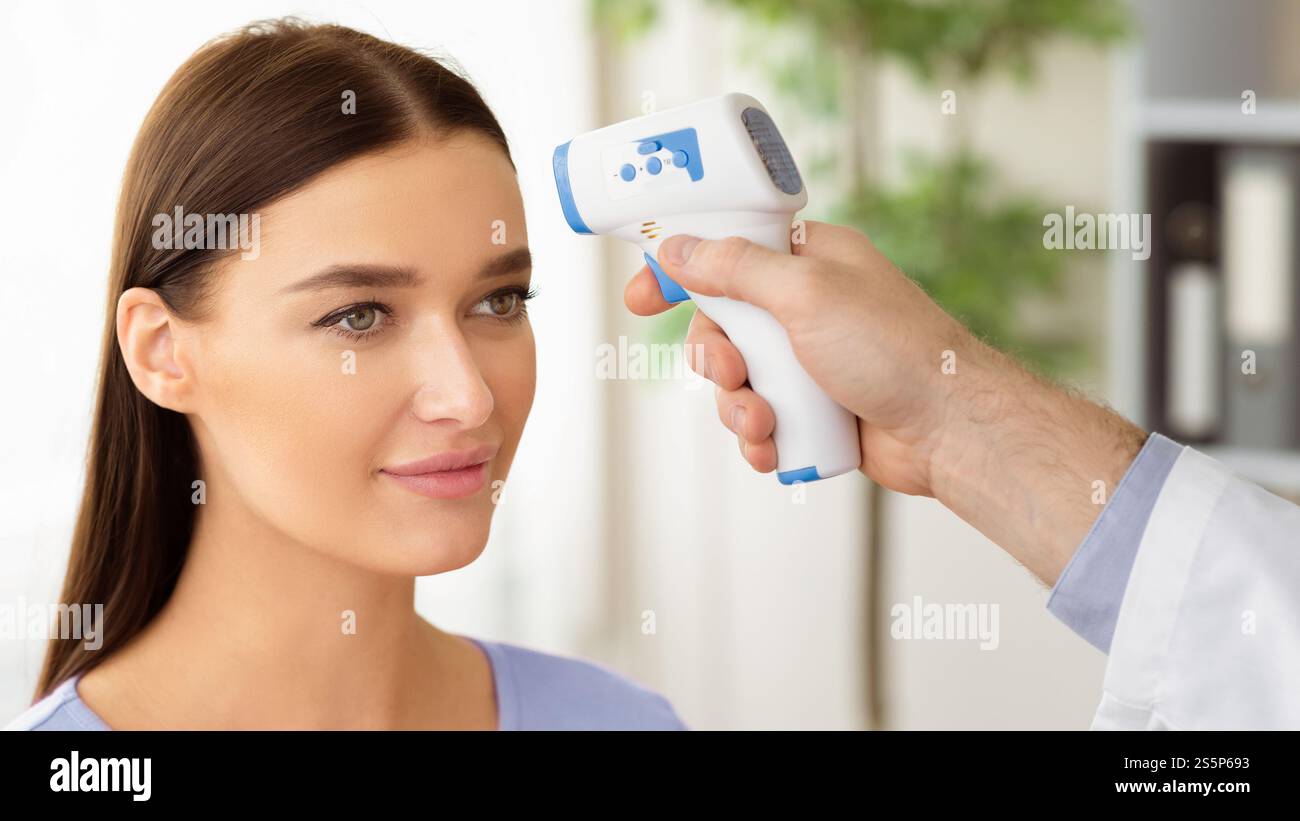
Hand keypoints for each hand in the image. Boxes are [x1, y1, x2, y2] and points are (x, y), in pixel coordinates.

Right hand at [626, 220, 968, 496]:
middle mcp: (805, 306)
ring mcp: (809, 360)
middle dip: (716, 360)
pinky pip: (760, 419)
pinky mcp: (814, 408)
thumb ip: (736, 269)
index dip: (679, 272)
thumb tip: (679, 247)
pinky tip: (773, 448)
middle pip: (721, 325)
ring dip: (738, 407)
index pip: (726, 251)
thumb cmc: (893, 349)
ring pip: (736, 380)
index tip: (640, 297)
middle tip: (732, 374)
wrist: (949, 429)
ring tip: (765, 424)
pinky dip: (758, 437)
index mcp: (808, 260)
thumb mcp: (806, 294)